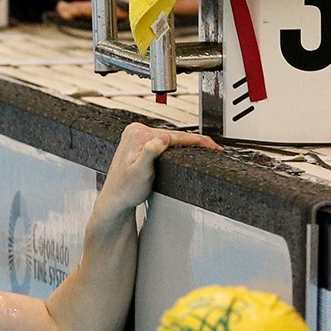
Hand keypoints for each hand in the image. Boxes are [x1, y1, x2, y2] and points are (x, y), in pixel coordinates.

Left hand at [95, 123, 219, 210]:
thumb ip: (149, 153)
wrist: (115, 199)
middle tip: (214, 147)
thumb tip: (161, 139)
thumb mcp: (140, 172)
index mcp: (137, 135)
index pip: (174, 135)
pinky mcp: (139, 143)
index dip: (196, 141)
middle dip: (195, 141)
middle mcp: (136, 132)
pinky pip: (163, 141)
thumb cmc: (125, 189)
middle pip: (174, 135)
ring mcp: (137, 137)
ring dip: (187, 142)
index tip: (212, 146)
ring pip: (170, 138)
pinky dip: (176, 145)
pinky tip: (185, 148)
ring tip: (206, 147)